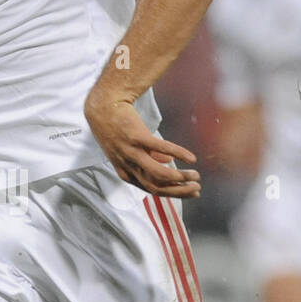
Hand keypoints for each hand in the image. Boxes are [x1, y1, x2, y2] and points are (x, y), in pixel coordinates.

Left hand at [84, 92, 200, 197]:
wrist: (104, 107)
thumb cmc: (117, 128)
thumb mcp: (129, 149)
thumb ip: (148, 157)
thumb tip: (167, 161)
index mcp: (126, 173)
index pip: (152, 190)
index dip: (173, 193)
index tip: (190, 192)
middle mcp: (128, 166)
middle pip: (157, 187)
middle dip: (179, 191)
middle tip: (197, 188)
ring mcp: (131, 152)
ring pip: (159, 174)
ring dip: (180, 177)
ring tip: (195, 175)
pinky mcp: (137, 137)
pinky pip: (162, 149)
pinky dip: (179, 154)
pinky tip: (191, 158)